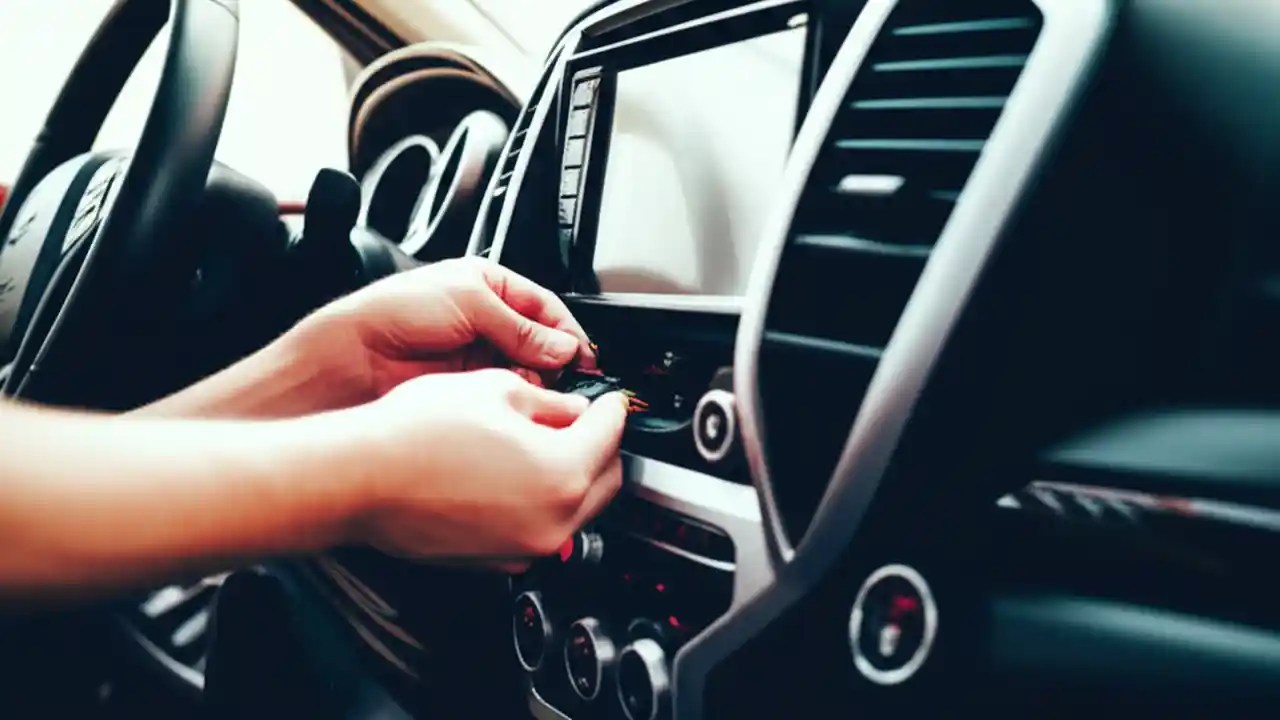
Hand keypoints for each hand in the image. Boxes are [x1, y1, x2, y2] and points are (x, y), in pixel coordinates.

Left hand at [293, 257, 596, 406]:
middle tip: (570, 377)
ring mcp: (478, 356)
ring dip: (539, 381)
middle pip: (542, 342)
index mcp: (488, 285)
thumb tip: (563, 347)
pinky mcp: (469, 388)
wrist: (347, 359)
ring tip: (541, 389)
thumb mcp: (466, 301)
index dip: (568, 330)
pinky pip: (507, 394)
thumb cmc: (391, 313)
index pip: (546, 307)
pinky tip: (519, 402)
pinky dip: (518, 399)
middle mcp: (486, 320)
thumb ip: (519, 326)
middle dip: (557, 358)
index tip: (584, 356)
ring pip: (528, 370)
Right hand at [343, 369, 627, 566]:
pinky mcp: (499, 560)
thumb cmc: (416, 433)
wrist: (359, 480)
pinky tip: (511, 477)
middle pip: (606, 479)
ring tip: (540, 444)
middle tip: (581, 420)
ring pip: (577, 510)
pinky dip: (540, 505)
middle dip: (601, 447)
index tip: (607, 400)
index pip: (613, 433)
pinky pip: (540, 530)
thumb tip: (572, 410)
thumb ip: (548, 402)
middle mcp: (554, 520)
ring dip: (573, 478)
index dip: (611, 408)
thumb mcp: (496, 390)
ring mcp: (526, 547)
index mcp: (563, 471)